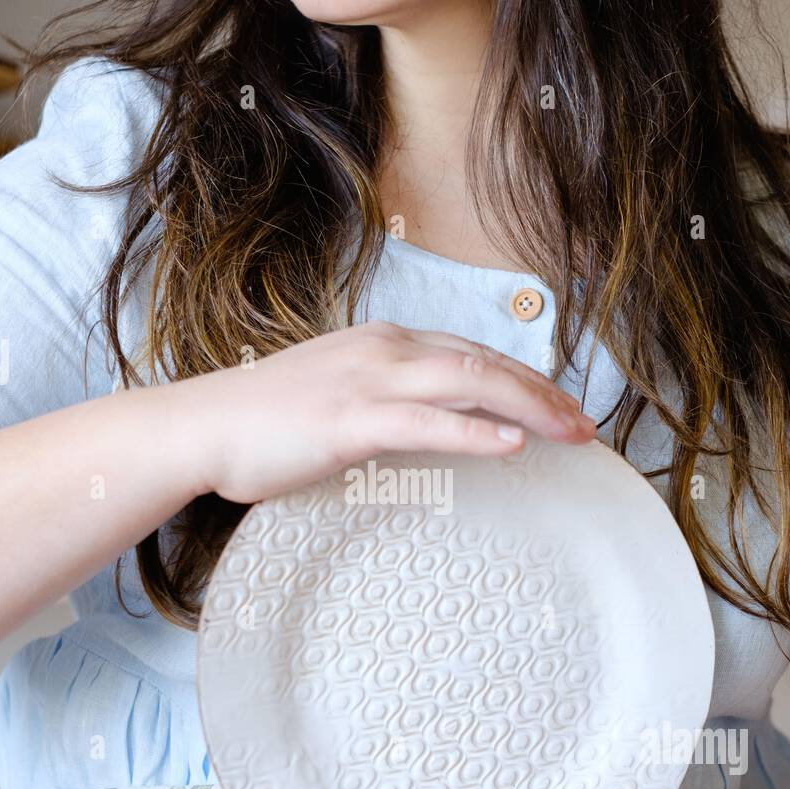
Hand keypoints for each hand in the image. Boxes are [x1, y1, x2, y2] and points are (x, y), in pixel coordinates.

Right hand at [184, 321, 596, 503]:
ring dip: (529, 407)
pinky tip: (513, 445)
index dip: (524, 379)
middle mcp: (385, 351)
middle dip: (543, 392)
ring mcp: (368, 382)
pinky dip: (475, 432)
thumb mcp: (334, 395)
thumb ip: (382, 399)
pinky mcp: (350, 421)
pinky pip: (427, 424)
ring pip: (468, 384)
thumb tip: (420, 424)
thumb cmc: (262, 421)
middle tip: (587, 427)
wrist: (202, 427)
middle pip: (484, 363)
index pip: (471, 353)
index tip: (561, 407)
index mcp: (383, 343)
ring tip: (572, 434)